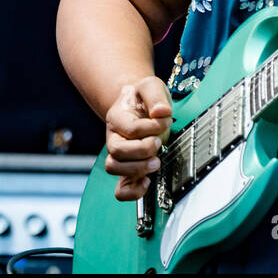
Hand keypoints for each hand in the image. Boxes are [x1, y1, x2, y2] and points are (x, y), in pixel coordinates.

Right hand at [104, 76, 173, 200]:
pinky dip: (132, 191)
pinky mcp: (128, 170)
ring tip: (156, 162)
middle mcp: (114, 137)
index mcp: (117, 117)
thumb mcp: (151, 86)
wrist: (139, 106)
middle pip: (117, 151)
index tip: (164, 120)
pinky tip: (147, 183)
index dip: (150, 127)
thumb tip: (161, 112)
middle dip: (142, 149)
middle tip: (159, 143)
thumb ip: (155, 95)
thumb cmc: (144, 98)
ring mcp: (119, 156)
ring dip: (137, 168)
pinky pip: (121, 189)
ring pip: (114, 168)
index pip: (130, 129)